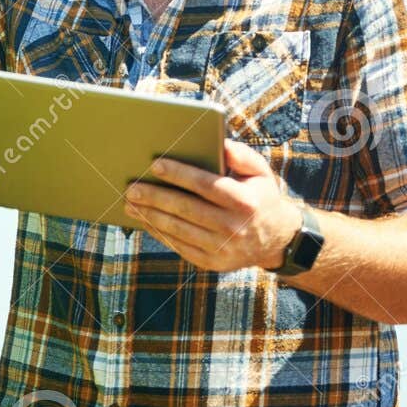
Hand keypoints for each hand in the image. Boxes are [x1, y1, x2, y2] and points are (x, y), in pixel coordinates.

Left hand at [124, 139, 303, 272]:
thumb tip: (219, 143)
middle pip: (186, 209)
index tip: (155, 164)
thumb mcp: (260, 172)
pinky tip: (145, 220)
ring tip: (130, 203)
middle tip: (132, 187)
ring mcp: (222, 249)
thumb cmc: (260, 197)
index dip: (179, 174)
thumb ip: (241, 155)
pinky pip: (179, 246)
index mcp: (245, 202)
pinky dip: (159, 232)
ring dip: (150, 216)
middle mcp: (234, 227)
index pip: (206, 185)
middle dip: (155, 197)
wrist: (276, 240)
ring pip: (178, 229)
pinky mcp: (212, 263)